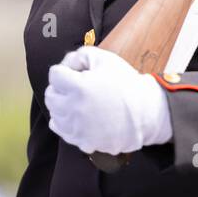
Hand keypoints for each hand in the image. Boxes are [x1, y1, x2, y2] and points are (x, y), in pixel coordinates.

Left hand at [45, 45, 172, 154]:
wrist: (147, 113)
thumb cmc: (127, 84)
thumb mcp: (106, 59)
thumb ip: (81, 55)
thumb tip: (67, 64)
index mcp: (78, 87)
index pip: (55, 74)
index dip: (66, 70)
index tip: (78, 73)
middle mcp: (73, 109)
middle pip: (50, 95)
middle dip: (60, 88)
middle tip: (76, 86)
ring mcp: (77, 128)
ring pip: (54, 114)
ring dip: (62, 105)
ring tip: (78, 101)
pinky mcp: (83, 142)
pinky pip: (62, 131)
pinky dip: (66, 123)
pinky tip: (79, 117)